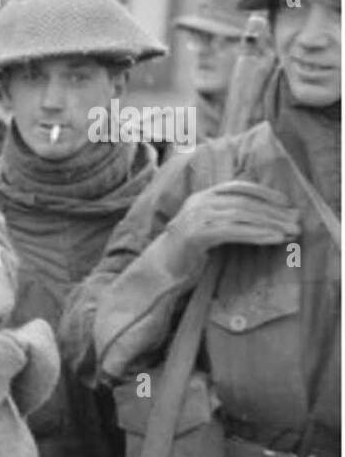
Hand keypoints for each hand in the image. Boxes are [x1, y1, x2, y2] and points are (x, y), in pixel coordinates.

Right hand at [164, 180, 299, 264]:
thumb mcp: (209, 227)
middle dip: (273, 212)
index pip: (238, 187)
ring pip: (241, 215)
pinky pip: (233, 231)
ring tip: (290, 232)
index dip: (264, 193)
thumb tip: (268, 217)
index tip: (286, 202)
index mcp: (201, 197)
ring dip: (270, 224)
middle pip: (244, 202)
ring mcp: (195, 217)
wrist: (159, 269)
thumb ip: (228, 218)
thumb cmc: (188, 251)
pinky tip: (273, 239)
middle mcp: (198, 203)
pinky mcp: (196, 235)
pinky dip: (256, 234)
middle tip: (296, 222)